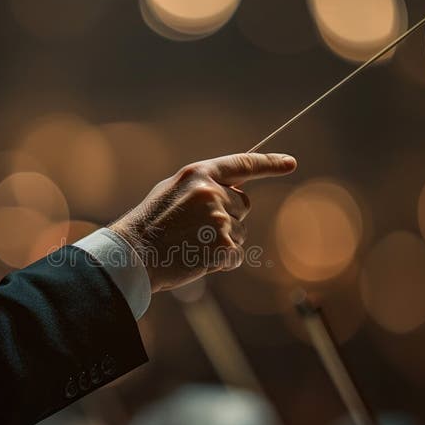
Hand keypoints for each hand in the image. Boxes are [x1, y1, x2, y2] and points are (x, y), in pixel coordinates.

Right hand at [110, 152, 296, 292]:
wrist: (133, 256)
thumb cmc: (149, 226)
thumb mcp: (171, 192)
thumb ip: (202, 187)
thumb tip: (235, 189)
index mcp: (198, 174)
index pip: (241, 164)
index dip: (269, 163)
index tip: (290, 163)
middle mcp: (212, 193)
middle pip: (243, 205)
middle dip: (230, 217)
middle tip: (197, 230)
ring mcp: (219, 219)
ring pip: (239, 232)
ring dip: (222, 242)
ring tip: (190, 245)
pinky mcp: (223, 245)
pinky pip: (235, 255)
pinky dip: (220, 261)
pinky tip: (196, 259)